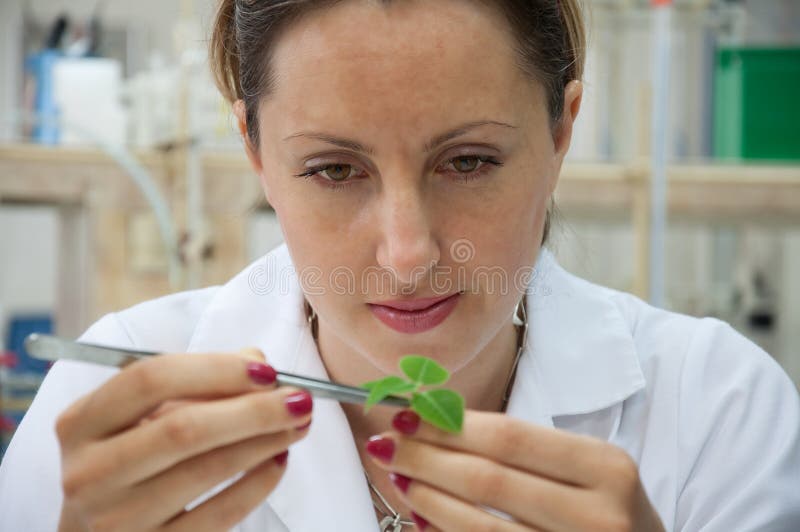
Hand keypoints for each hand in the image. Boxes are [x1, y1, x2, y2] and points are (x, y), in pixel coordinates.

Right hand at [56, 349, 312, 531]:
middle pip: (182, 429)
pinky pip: (218, 516)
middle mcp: (88, 473)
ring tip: (299, 424)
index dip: (215, 369)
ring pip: (205, 471)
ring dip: (264, 442)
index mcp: (81, 423)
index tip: (267, 371)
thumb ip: (197, 381)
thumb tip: (259, 364)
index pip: (150, 380)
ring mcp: (115, 521)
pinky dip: (257, 483)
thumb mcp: (144, 414)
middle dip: (252, 410)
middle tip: (300, 399)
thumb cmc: (130, 458)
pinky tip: (278, 460)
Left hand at [364, 409, 664, 531]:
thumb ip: (522, 449)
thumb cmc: (604, 510)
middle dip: (426, 459)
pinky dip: (445, 531)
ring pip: (479, 526)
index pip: (509, 437)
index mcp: (606, 467)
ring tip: (399, 478)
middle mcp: (599, 514)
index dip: (449, 426)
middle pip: (489, 479)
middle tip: (386, 444)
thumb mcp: (585, 470)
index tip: (406, 415)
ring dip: (427, 499)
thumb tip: (436, 421)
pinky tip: (422, 517)